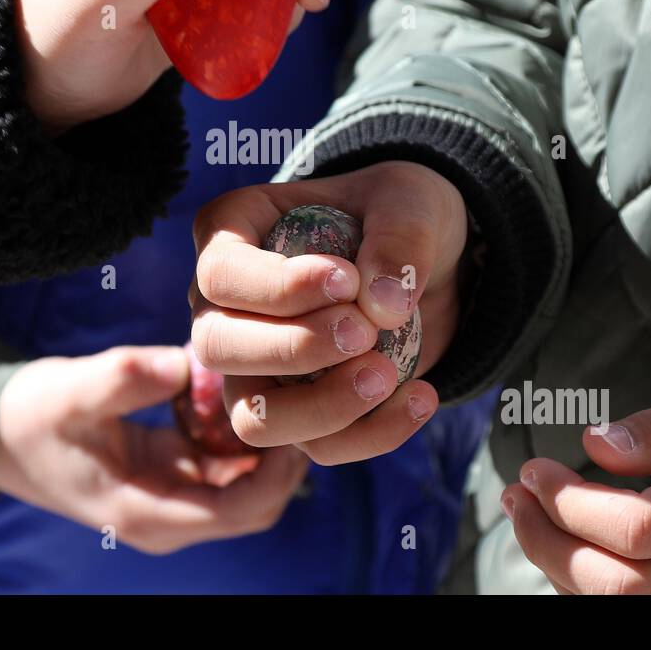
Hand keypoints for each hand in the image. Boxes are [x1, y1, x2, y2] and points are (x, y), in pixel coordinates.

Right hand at [0, 345, 308, 554]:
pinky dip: (238, 426)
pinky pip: (226, 460)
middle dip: (282, 450)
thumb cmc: (34, 416)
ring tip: (265, 380)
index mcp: (148, 512)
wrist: (2, 432)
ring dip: (263, 436)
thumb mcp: (73, 391)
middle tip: (293, 388)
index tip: (291, 412)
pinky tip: (232, 383)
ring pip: (249, 480)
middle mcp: (170, 515)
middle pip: (258, 501)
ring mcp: (174, 496)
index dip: (278, 467)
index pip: (241, 509)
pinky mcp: (175, 472)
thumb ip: (125, 378)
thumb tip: (185, 363)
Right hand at [190, 161, 468, 464]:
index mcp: (233, 232)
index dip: (278, 289)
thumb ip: (398, 240)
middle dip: (293, 349)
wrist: (432, 265)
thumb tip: (382, 307)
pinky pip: (317, 447)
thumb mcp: (410, 202)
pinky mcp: (299, 411)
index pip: (221, 275)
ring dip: (323, 407)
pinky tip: (421, 396)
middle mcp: (225, 306)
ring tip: (388, 375)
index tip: (348, 280)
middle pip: (217, 348)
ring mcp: (254, 367)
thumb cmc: (398, 216)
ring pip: (254, 417)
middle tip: (366, 331)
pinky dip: (372, 434)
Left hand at [503, 390, 650, 593]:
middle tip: (517, 495)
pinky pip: (630, 620)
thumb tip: (594, 446)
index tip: (534, 469)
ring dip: (556, 566)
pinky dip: (582, 587)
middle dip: (550, 541)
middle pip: (622, 587)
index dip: (571, 503)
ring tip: (526, 514)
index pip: (643, 528)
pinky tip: (563, 545)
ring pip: (620, 613)